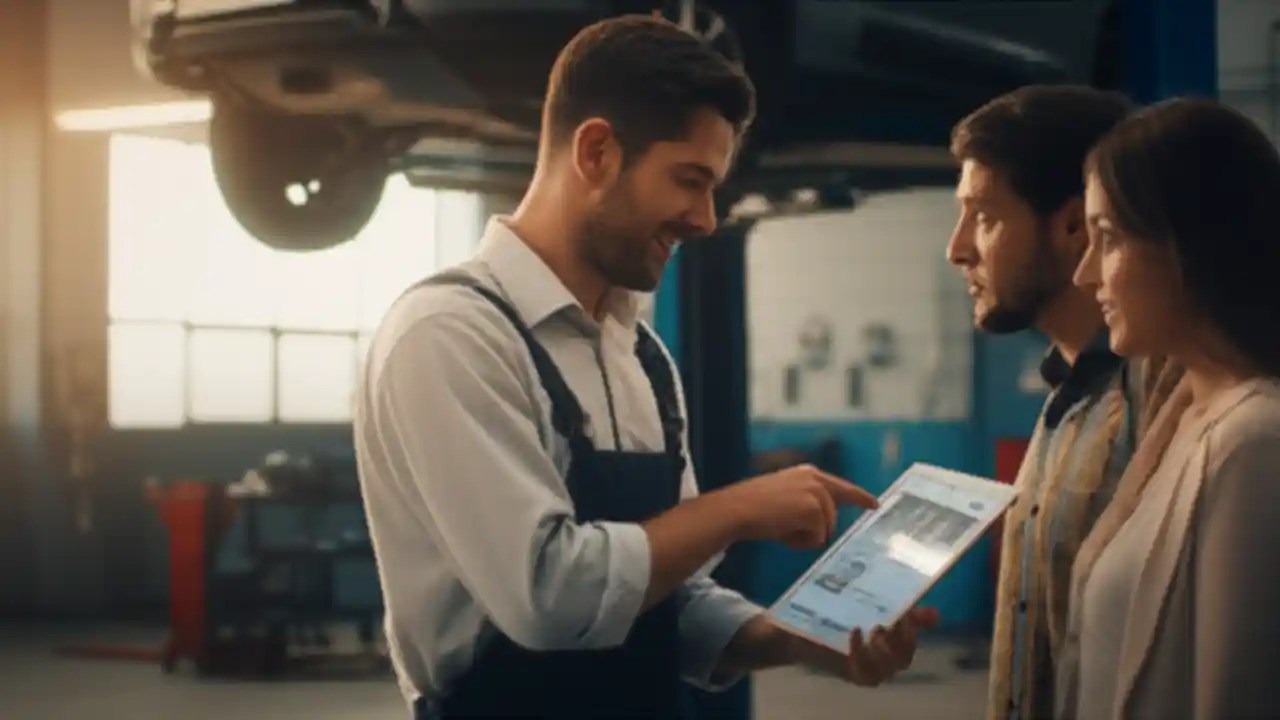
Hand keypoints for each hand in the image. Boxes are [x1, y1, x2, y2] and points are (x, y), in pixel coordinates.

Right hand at [721, 464, 877, 548]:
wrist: (737, 510)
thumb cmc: (752, 508)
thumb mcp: (784, 499)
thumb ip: (805, 504)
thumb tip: (822, 526)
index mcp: (808, 473)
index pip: (841, 487)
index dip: (859, 497)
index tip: (875, 505)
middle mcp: (816, 479)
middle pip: (833, 516)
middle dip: (815, 530)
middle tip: (783, 529)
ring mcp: (817, 494)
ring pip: (825, 529)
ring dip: (804, 536)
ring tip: (779, 527)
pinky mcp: (815, 510)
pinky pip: (817, 538)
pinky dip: (800, 542)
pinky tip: (782, 532)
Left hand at [793, 607, 940, 685]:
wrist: (799, 632)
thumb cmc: (838, 619)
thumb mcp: (868, 607)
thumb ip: (898, 608)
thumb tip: (937, 615)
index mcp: (890, 645)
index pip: (910, 643)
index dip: (911, 629)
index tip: (904, 612)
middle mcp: (883, 662)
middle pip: (903, 659)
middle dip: (900, 641)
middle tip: (889, 620)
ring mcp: (868, 671)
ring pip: (886, 669)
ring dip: (883, 650)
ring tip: (874, 629)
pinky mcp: (850, 674)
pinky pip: (864, 672)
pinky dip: (861, 652)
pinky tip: (855, 632)